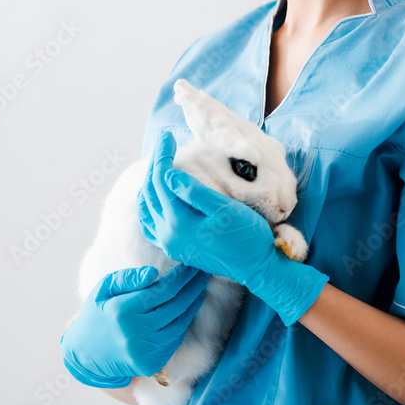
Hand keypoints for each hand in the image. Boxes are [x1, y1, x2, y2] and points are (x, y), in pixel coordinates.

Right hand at [60, 263, 209, 387]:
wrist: (86, 354)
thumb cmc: (96, 315)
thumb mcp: (103, 290)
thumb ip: (127, 279)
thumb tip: (154, 273)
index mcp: (123, 311)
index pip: (162, 291)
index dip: (181, 277)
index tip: (191, 265)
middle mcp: (135, 332)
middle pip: (175, 306)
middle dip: (193, 287)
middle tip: (203, 273)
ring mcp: (144, 350)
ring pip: (179, 324)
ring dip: (193, 305)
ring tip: (199, 288)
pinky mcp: (151, 363)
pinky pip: (174, 340)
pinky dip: (183, 323)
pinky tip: (187, 309)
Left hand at [137, 129, 328, 325]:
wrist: (258, 268)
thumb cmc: (248, 236)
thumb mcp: (225, 209)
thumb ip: (194, 192)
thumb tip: (168, 174)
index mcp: (179, 223)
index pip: (160, 181)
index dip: (162, 155)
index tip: (168, 136)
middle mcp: (168, 236)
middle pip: (149, 193)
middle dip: (154, 165)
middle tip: (164, 144)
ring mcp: (171, 245)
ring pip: (146, 209)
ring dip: (149, 184)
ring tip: (160, 165)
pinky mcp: (176, 249)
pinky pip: (151, 225)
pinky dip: (150, 206)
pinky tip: (158, 196)